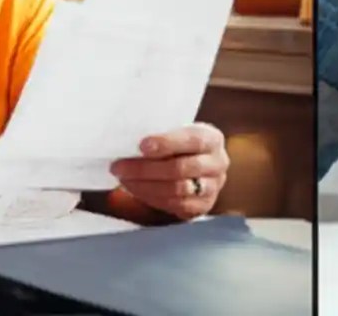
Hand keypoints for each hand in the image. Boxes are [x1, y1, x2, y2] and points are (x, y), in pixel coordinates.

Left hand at [109, 123, 228, 220]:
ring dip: (144, 185)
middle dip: (145, 169)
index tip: (142, 146)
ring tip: (123, 178)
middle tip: (119, 166)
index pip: (192, 140)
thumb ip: (161, 134)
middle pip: (181, 168)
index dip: (167, 143)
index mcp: (212, 138)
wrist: (194, 163)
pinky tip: (135, 189)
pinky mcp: (203, 206)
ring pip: (176, 190)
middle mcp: (218, 163)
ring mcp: (213, 187)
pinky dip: (151, 198)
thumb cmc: (179, 144)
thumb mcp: (176, 131)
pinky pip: (175, 205)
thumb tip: (128, 140)